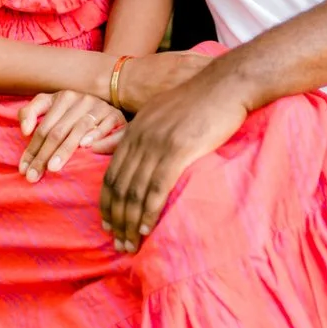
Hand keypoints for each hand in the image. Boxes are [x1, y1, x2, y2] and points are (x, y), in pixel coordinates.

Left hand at [18, 90, 124, 181]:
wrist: (106, 103)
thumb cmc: (71, 112)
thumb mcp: (49, 106)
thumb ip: (30, 112)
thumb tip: (25, 130)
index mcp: (64, 97)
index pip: (43, 128)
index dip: (31, 149)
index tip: (23, 170)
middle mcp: (82, 99)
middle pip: (58, 131)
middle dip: (43, 155)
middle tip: (33, 176)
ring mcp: (99, 106)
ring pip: (78, 129)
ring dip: (65, 149)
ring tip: (53, 168)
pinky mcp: (115, 114)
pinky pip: (105, 125)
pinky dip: (95, 135)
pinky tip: (86, 147)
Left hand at [98, 59, 248, 252]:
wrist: (229, 83)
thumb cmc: (199, 99)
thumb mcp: (157, 111)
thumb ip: (130, 132)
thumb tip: (97, 147)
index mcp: (135, 130)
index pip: (111, 176)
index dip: (107, 205)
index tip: (108, 226)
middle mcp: (141, 138)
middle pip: (120, 188)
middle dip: (116, 220)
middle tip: (119, 244)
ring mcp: (159, 144)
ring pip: (135, 192)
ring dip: (130, 223)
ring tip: (131, 244)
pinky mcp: (179, 150)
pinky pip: (157, 188)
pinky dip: (149, 212)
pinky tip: (148, 228)